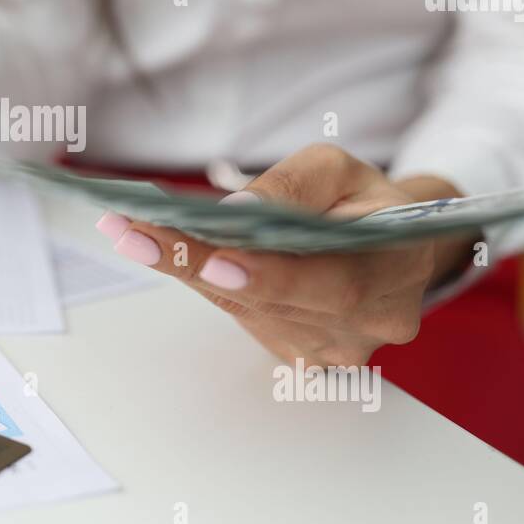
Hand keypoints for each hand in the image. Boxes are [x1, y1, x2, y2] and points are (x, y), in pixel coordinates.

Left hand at [96, 144, 477, 367]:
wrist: (392, 245)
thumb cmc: (365, 201)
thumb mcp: (340, 169)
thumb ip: (294, 185)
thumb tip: (236, 212)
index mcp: (395, 272)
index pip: (332, 283)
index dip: (271, 277)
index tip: (216, 262)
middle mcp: (369, 323)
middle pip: (272, 301)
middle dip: (197, 263)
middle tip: (135, 234)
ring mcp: (334, 349)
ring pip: (246, 310)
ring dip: (184, 269)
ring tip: (128, 231)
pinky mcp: (301, 355)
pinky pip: (241, 316)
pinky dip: (200, 280)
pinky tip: (155, 249)